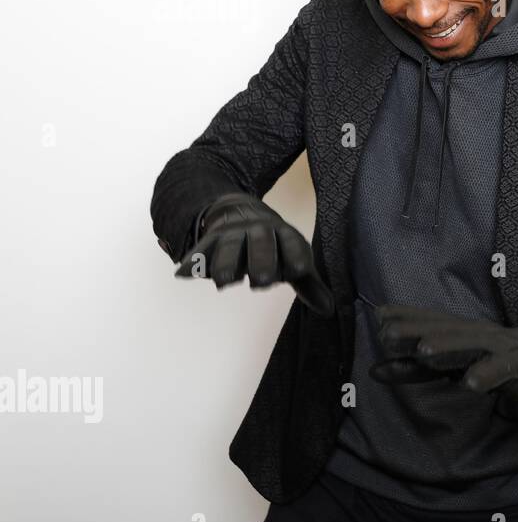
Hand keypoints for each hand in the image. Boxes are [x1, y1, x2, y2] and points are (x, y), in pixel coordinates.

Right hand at [174, 192, 333, 316]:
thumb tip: (329, 310)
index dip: (295, 256)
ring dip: (226, 263)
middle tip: (261, 282)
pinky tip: (184, 274)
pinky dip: (192, 261)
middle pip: (261, 243)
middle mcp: (259, 231)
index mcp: (284, 234)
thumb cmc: (275, 246)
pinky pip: (200, 249)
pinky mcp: (210, 241)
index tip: (299, 271)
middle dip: (261, 260)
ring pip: (229, 246)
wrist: (240, 211)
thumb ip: (309, 285)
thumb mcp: (293, 260)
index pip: (292, 243)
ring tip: (224, 283)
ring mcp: (233, 234)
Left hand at [369, 305, 517, 410]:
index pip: (429, 322)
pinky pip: (501, 368)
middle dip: (417, 330)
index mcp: (460, 330)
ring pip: (470, 344)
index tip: (377, 315)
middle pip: (445, 330)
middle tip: (388, 333)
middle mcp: (476, 333)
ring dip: (447, 346)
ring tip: (424, 351)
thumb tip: (373, 371)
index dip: (405, 318)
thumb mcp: (452, 364)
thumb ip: (415, 369)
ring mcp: (498, 347)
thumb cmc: (494, 360)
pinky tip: (469, 384)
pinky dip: (485, 374)